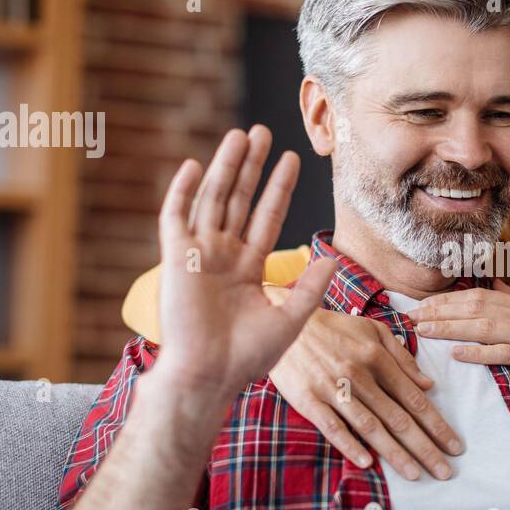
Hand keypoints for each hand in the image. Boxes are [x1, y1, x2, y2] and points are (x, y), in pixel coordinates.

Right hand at [154, 125, 335, 401]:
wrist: (209, 377)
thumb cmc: (246, 358)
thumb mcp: (290, 319)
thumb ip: (310, 286)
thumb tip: (333, 256)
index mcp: (248, 267)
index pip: (266, 216)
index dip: (278, 187)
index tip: (291, 159)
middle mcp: (223, 256)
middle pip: (239, 199)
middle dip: (250, 166)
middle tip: (261, 131)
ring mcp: (198, 256)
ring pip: (213, 200)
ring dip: (224, 168)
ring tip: (239, 135)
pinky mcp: (176, 260)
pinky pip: (176, 219)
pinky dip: (183, 193)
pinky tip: (194, 166)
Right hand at [260, 286, 463, 479]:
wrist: (284, 319)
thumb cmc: (334, 327)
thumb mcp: (373, 330)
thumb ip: (402, 357)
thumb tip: (429, 385)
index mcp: (378, 357)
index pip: (415, 399)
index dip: (437, 425)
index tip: (455, 446)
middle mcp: (359, 374)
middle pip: (398, 418)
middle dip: (425, 447)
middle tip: (445, 471)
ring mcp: (333, 388)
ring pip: (370, 426)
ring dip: (395, 453)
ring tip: (416, 474)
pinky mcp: (307, 399)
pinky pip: (332, 426)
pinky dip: (350, 445)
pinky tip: (368, 463)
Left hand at [406, 280, 509, 389]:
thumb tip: (494, 284)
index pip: (481, 296)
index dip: (449, 300)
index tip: (423, 305)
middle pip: (476, 307)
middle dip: (441, 311)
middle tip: (412, 315)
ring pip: (484, 326)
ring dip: (451, 328)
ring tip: (424, 330)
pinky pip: (505, 353)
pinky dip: (479, 353)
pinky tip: (458, 354)